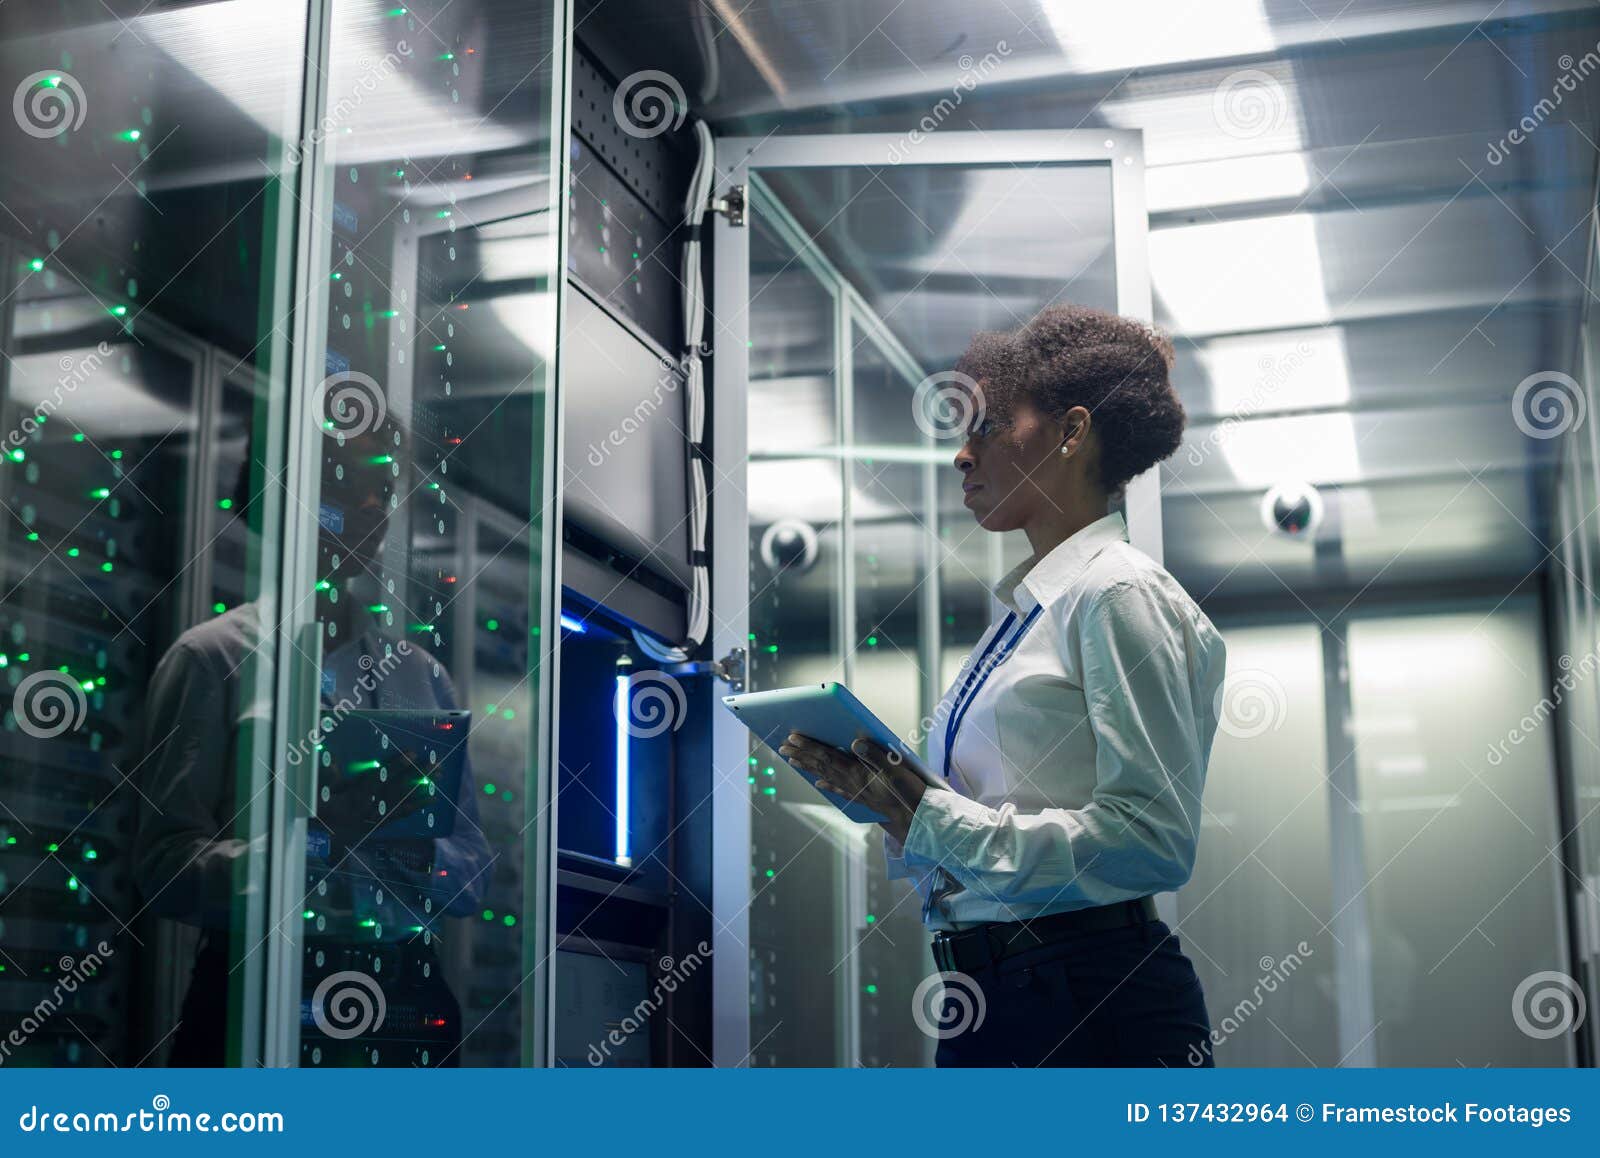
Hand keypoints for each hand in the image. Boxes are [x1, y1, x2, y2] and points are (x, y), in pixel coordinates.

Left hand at [777, 733, 926, 843]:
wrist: (918, 820)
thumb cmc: (909, 794)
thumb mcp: (897, 770)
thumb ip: (876, 755)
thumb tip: (856, 743)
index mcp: (858, 774)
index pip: (828, 757)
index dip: (809, 747)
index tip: (792, 738)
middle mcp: (853, 783)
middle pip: (822, 766)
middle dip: (802, 755)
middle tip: (783, 746)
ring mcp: (856, 792)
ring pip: (826, 777)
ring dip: (808, 767)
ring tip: (792, 761)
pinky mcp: (863, 799)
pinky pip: (839, 790)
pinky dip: (827, 785)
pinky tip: (819, 784)